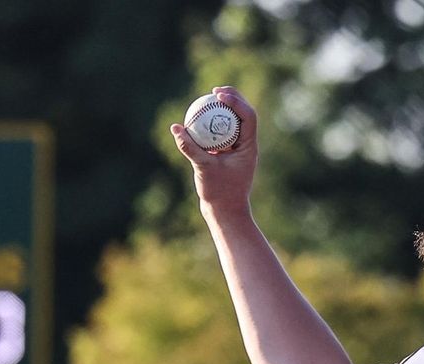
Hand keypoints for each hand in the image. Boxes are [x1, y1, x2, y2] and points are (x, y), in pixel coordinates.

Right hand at [170, 86, 258, 218]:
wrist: (225, 211)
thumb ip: (190, 147)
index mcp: (248, 147)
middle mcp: (246, 145)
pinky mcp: (228, 154)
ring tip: (207, 99)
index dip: (235, 101)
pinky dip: (213, 124)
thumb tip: (176, 128)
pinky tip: (198, 119)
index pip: (248, 116)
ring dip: (223, 109)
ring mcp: (238, 149)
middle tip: (214, 91)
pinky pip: (222, 133)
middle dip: (232, 99)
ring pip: (234, 122)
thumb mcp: (203, 168)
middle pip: (244, 114)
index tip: (218, 94)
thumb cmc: (218, 193)